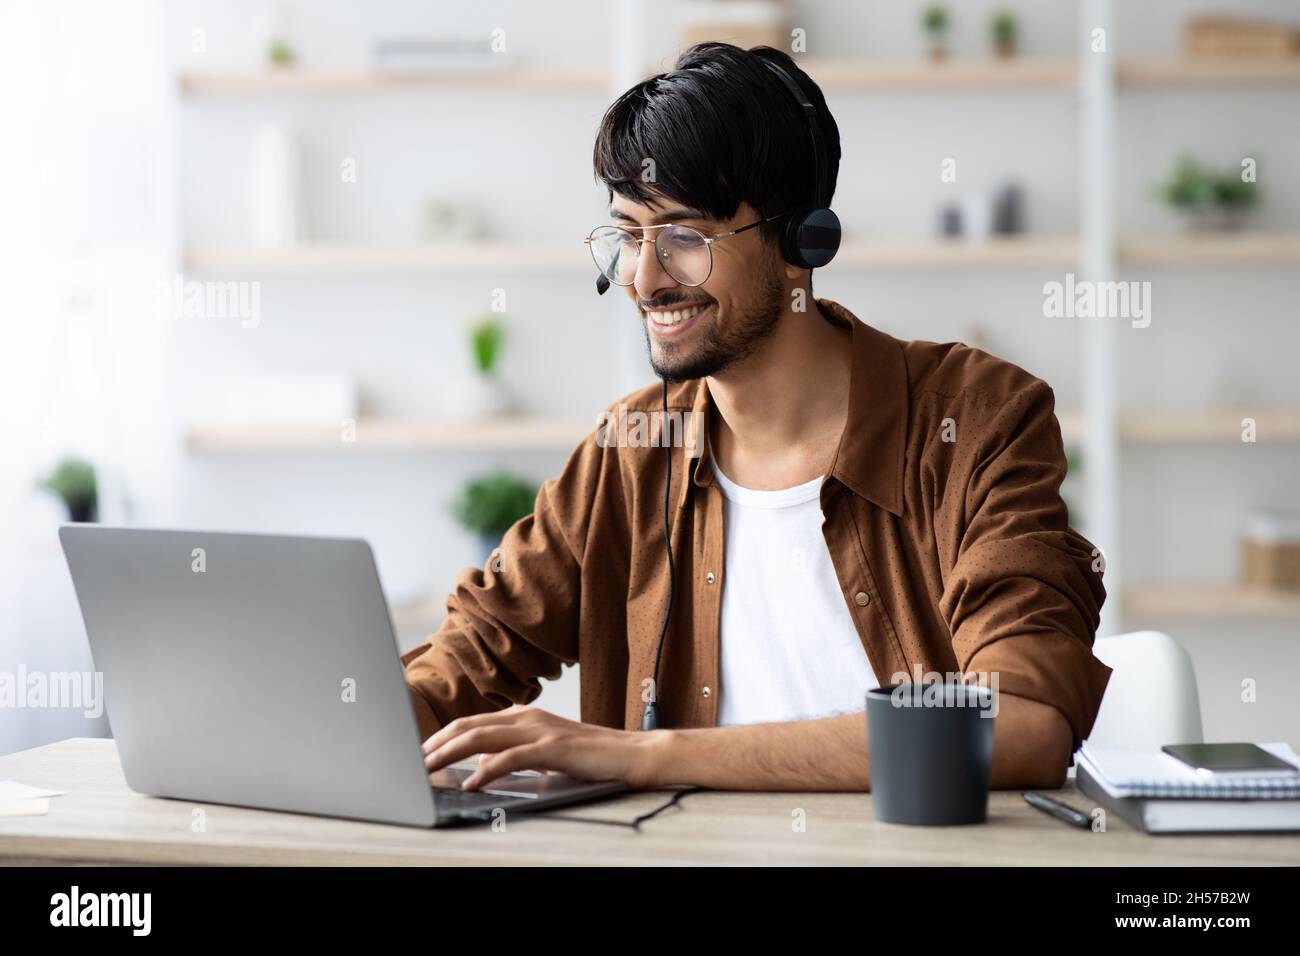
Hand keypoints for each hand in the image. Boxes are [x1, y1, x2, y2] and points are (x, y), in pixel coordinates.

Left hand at [421, 705, 665, 789]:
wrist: (632, 754)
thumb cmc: (590, 757)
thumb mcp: (544, 752)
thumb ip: (513, 753)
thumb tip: (481, 763)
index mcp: (523, 716)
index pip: (471, 722)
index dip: (441, 736)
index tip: (419, 752)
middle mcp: (527, 717)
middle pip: (469, 726)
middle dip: (436, 744)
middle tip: (413, 761)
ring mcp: (540, 730)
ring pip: (483, 737)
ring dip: (450, 753)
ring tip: (429, 769)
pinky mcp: (554, 747)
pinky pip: (511, 758)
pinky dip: (487, 770)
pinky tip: (471, 783)